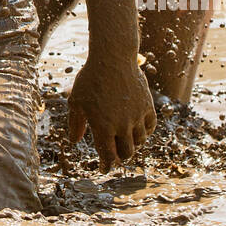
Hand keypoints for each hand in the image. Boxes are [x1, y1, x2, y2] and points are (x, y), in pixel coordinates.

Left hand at [68, 54, 156, 172]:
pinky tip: (138, 129)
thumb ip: (76, 123)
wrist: (112, 58)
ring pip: (140, 142)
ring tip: (126, 140)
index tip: (105, 168)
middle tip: (116, 154)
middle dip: (120, 157)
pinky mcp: (147, 106)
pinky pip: (150, 126)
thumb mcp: (76, 101)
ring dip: (133, 144)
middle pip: (126, 153)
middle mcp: (122, 125)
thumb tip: (75, 141)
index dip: (106, 165)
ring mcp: (137, 116)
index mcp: (103, 127)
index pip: (108, 156)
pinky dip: (145, 131)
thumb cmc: (90, 79)